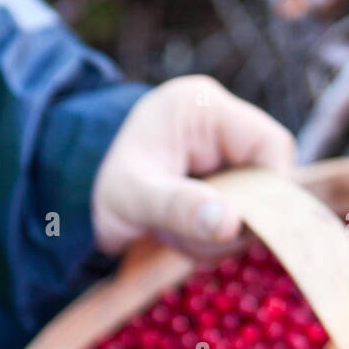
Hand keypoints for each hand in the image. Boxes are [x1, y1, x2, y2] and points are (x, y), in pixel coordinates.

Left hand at [91, 75, 294, 258]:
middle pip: (266, 182)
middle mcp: (221, 127)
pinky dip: (212, 240)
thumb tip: (232, 225)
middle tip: (188, 239)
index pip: (272, 145)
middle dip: (233, 223)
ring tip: (173, 236)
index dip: (271, 190)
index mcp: (204, 108)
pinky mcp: (218, 185)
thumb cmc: (102, 182)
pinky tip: (181, 238)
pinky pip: (236, 220)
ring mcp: (222, 158)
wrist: (76, 190)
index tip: (239, 228)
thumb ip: (180, 208)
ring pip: (253, 208)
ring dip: (219, 237)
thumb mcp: (135, 196)